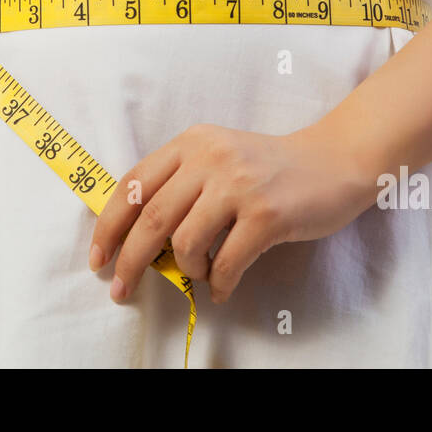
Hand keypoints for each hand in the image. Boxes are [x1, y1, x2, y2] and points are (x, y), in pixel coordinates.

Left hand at [89, 122, 380, 303]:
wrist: (333, 161)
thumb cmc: (269, 167)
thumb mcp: (218, 157)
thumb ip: (180, 182)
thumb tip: (135, 234)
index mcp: (191, 142)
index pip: (133, 184)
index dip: (109, 224)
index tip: (98, 256)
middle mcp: (211, 158)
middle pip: (151, 218)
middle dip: (129, 260)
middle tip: (120, 289)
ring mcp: (239, 185)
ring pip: (185, 243)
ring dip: (186, 270)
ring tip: (201, 274)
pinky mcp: (266, 215)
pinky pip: (226, 263)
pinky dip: (219, 284)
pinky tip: (223, 288)